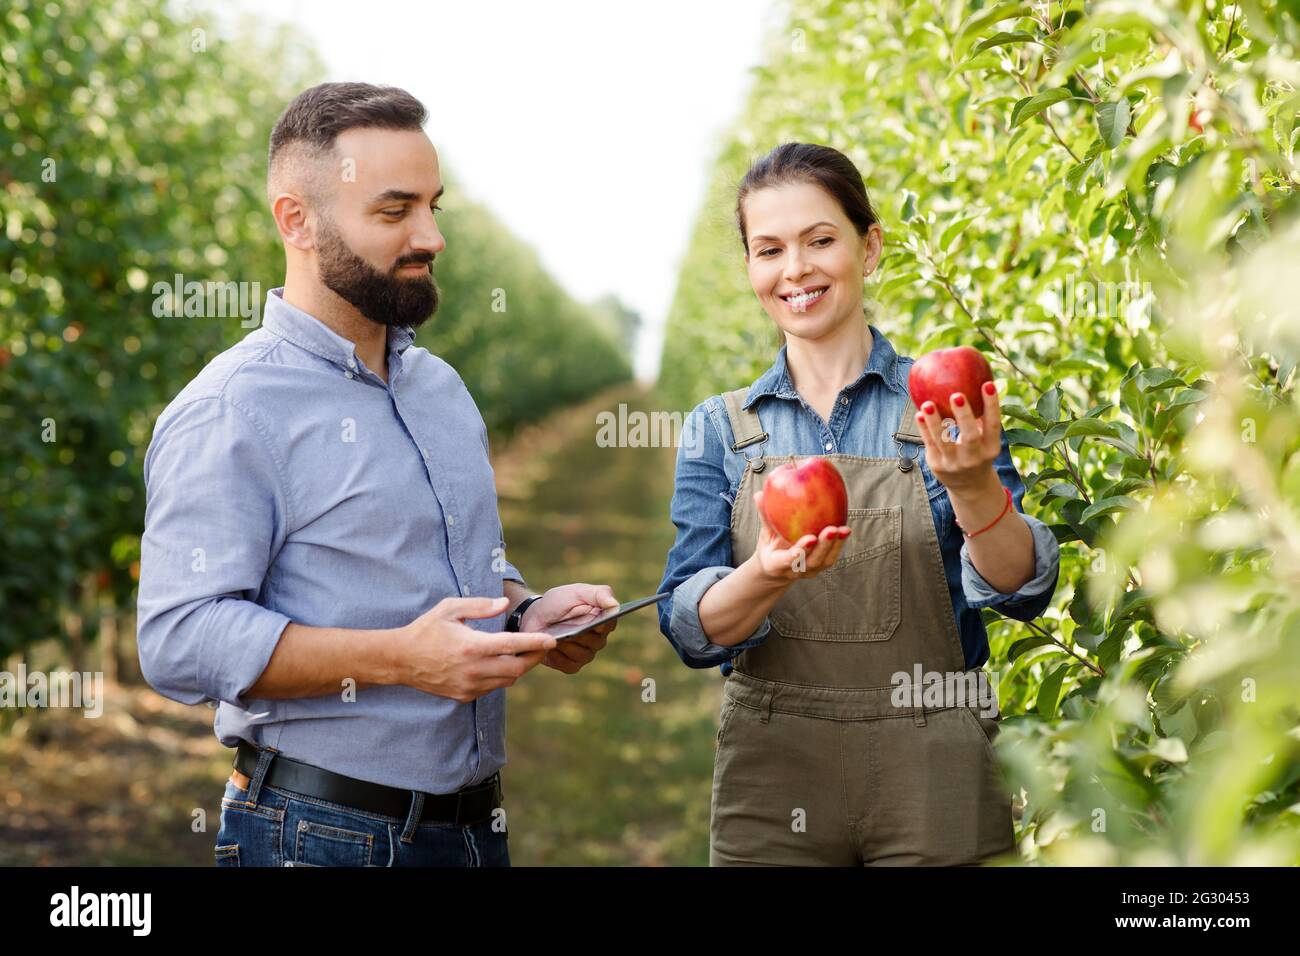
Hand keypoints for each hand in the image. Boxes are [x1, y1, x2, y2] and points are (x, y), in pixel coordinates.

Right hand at [399, 596, 556, 701]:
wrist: (401, 660)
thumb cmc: (426, 629)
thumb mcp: (450, 608)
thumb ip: (480, 606)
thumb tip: (504, 605)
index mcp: (471, 646)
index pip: (512, 645)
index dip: (535, 643)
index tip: (551, 640)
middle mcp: (472, 669)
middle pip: (517, 669)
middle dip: (534, 658)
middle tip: (541, 647)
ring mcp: (469, 685)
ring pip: (507, 680)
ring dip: (518, 668)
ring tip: (520, 653)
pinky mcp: (464, 695)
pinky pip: (493, 688)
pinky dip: (501, 677)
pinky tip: (496, 664)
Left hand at [520, 583, 618, 674]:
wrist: (535, 616)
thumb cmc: (559, 602)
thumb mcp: (578, 592)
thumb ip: (600, 594)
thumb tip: (615, 606)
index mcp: (603, 619)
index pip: (610, 624)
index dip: (603, 624)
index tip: (596, 623)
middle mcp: (598, 639)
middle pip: (596, 642)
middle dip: (581, 633)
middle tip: (567, 625)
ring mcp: (586, 653)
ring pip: (583, 654)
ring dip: (568, 645)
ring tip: (556, 636)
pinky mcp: (572, 665)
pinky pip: (570, 665)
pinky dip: (559, 656)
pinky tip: (550, 647)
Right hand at [750, 489, 849, 584]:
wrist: (777, 570)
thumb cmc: (770, 548)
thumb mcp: (764, 535)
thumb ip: (765, 517)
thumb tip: (759, 494)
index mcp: (777, 564)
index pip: (789, 560)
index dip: (800, 551)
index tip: (810, 538)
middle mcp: (795, 571)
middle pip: (812, 561)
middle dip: (823, 546)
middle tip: (831, 529)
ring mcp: (810, 571)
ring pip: (825, 561)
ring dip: (836, 545)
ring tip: (844, 529)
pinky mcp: (821, 566)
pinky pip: (832, 557)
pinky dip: (840, 544)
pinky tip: (845, 530)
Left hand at [915, 380, 1002, 494]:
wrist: (970, 487)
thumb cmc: (978, 451)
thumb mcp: (986, 439)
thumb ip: (982, 417)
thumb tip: (978, 380)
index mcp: (991, 448)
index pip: (994, 425)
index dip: (992, 405)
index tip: (988, 384)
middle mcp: (974, 458)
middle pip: (969, 437)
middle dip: (963, 416)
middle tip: (957, 395)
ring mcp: (954, 463)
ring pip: (944, 442)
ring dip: (935, 422)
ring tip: (928, 404)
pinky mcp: (938, 466)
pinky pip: (929, 444)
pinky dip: (924, 429)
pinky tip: (920, 414)